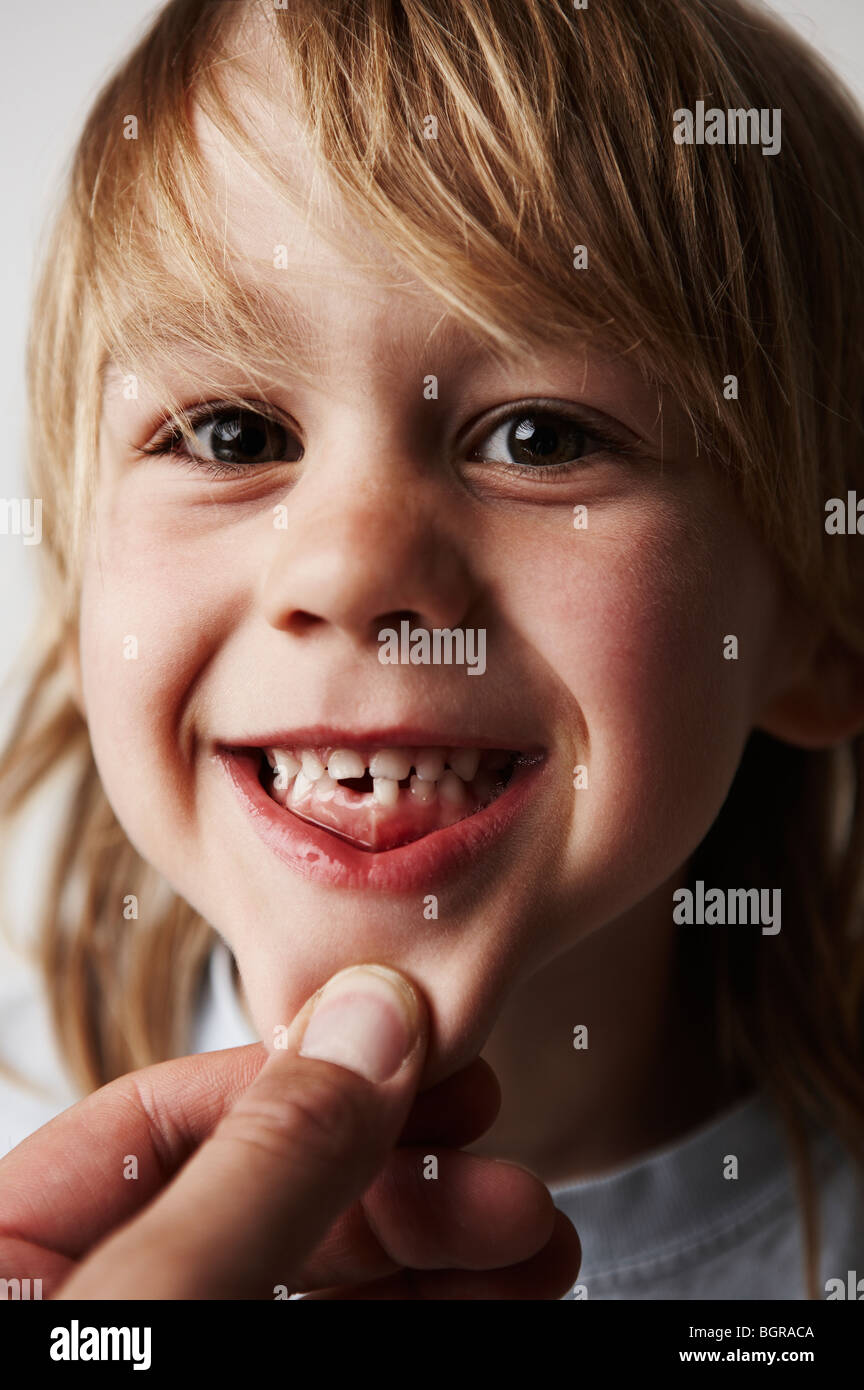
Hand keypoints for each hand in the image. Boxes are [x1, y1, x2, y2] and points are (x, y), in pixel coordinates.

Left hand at [0, 964, 580, 1298]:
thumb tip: (370, 1015)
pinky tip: (496, 1296)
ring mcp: (176, 1344)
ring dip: (443, 1256)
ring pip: (323, 1280)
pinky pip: (346, 1341)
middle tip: (511, 1181)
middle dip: (407, 1179)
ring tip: (540, 1245)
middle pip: (267, 1196)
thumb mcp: (155, 1308)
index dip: (305, 1076)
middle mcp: (104, 1291)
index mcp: (20, 1253)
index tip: (429, 1063)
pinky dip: (428, 1311)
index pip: (162, 1115)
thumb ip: (262, 1167)